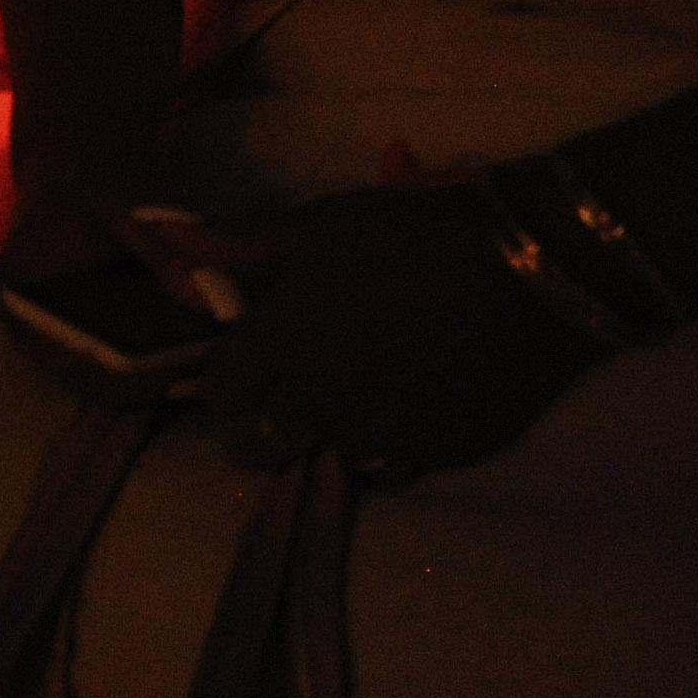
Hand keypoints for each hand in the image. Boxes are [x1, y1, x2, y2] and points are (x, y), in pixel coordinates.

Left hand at [195, 185, 617, 484]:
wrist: (531, 271)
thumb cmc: (414, 235)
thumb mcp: (320, 224)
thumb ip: (241, 244)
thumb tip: (166, 236)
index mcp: (283, 341)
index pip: (221, 391)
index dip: (223, 383)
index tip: (241, 367)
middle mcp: (321, 400)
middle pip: (257, 446)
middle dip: (255, 429)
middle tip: (279, 399)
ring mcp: (379, 435)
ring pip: (322, 461)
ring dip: (322, 440)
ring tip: (343, 402)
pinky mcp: (436, 456)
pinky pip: (387, 473)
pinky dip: (380, 452)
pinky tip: (394, 414)